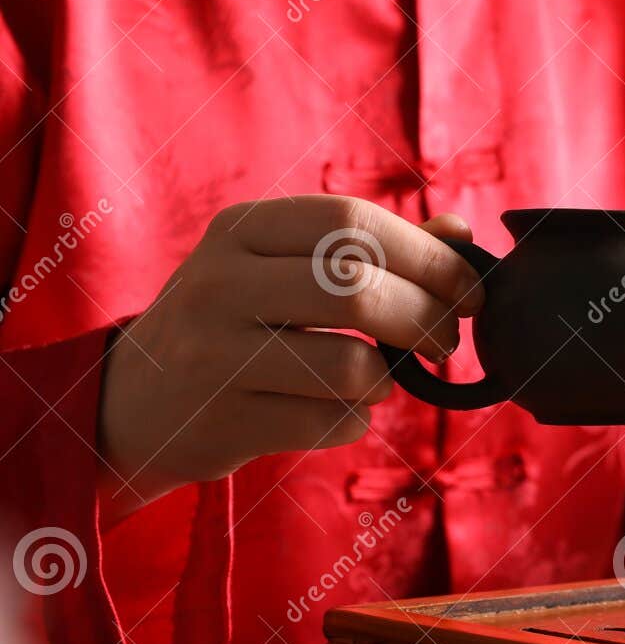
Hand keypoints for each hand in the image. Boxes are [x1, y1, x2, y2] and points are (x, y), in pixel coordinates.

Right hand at [98, 196, 484, 520]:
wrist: (135, 403)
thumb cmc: (235, 324)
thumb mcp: (283, 268)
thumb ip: (372, 248)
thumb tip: (460, 232)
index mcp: (241, 229)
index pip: (352, 220)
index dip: (428, 255)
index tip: (471, 289)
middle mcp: (220, 281)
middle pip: (357, 287)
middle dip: (426, 318)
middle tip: (447, 341)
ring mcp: (215, 353)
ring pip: (350, 365)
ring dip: (389, 379)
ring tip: (382, 379)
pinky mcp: (223, 420)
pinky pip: (331, 423)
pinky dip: (357, 420)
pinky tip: (337, 411)